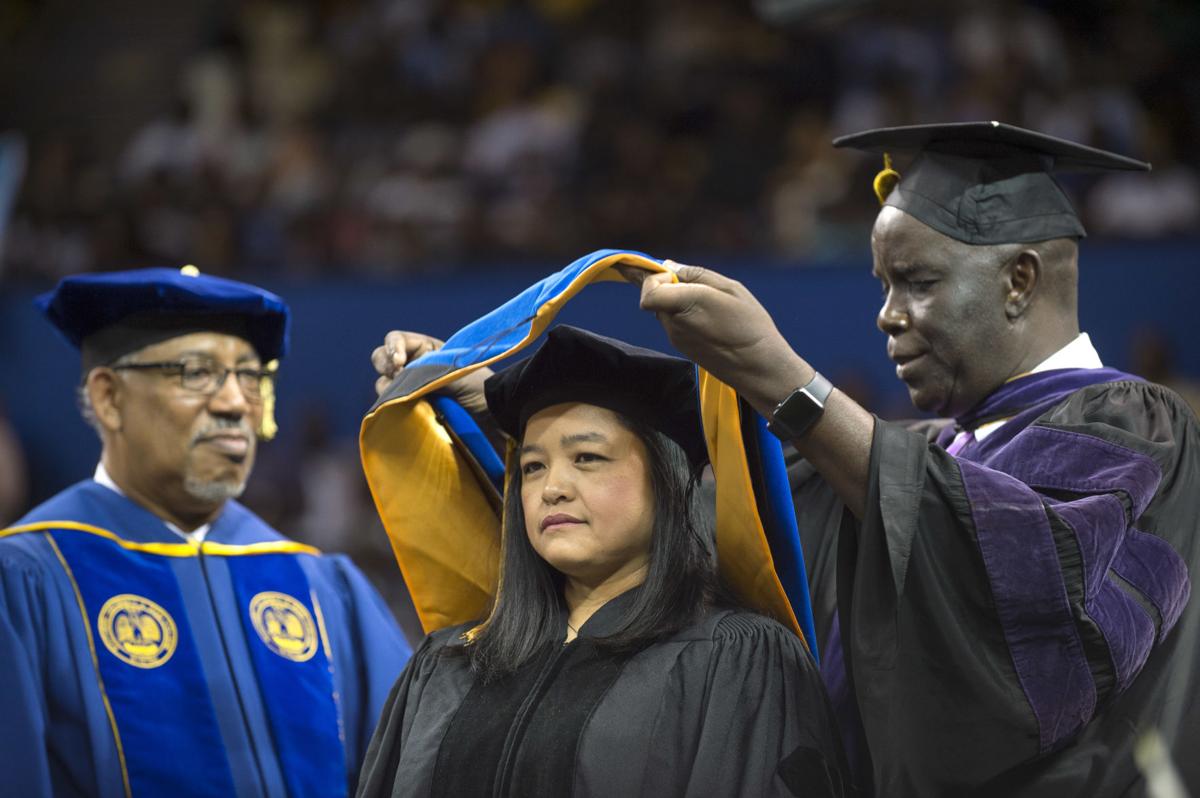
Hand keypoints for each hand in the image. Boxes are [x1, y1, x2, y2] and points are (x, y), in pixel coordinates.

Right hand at [370, 330, 490, 413]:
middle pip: (382, 359)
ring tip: (411, 398)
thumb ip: (425, 372)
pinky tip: (406, 410)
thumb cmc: (481, 388)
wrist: (495, 417)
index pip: (397, 339)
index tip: (399, 363)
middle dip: (385, 365)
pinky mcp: (412, 411)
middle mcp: (415, 366)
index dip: (392, 348)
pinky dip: (392, 407)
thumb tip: (398, 380)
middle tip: (399, 377)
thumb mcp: (454, 371)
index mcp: (427, 349)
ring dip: (390, 389)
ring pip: (383, 385)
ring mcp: (412, 389)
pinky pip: (390, 407)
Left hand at [632, 261, 809, 413]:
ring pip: (663, 310)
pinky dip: (684, 316)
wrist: (758, 367)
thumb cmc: (750, 325)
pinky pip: (673, 323)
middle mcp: (675, 323)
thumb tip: (669, 266)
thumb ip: (696, 275)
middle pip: (654, 298)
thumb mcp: (731, 288)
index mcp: (686, 304)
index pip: (648, 291)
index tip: (676, 275)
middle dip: (669, 287)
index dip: (656, 278)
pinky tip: (709, 318)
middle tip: (697, 287)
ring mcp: (676, 337)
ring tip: (709, 305)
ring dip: (677, 302)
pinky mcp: (681, 347)